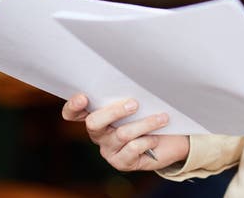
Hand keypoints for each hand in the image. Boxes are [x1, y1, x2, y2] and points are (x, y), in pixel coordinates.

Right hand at [62, 93, 189, 172]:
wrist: (170, 139)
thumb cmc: (151, 112)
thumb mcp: (140, 100)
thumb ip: (130, 93)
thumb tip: (135, 80)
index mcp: (97, 113)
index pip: (74, 112)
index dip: (73, 106)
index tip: (83, 97)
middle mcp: (99, 133)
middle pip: (94, 122)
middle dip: (114, 111)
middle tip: (134, 104)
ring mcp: (108, 149)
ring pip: (121, 134)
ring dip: (145, 123)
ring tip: (162, 117)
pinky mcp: (121, 162)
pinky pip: (132, 149)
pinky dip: (147, 140)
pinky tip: (155, 137)